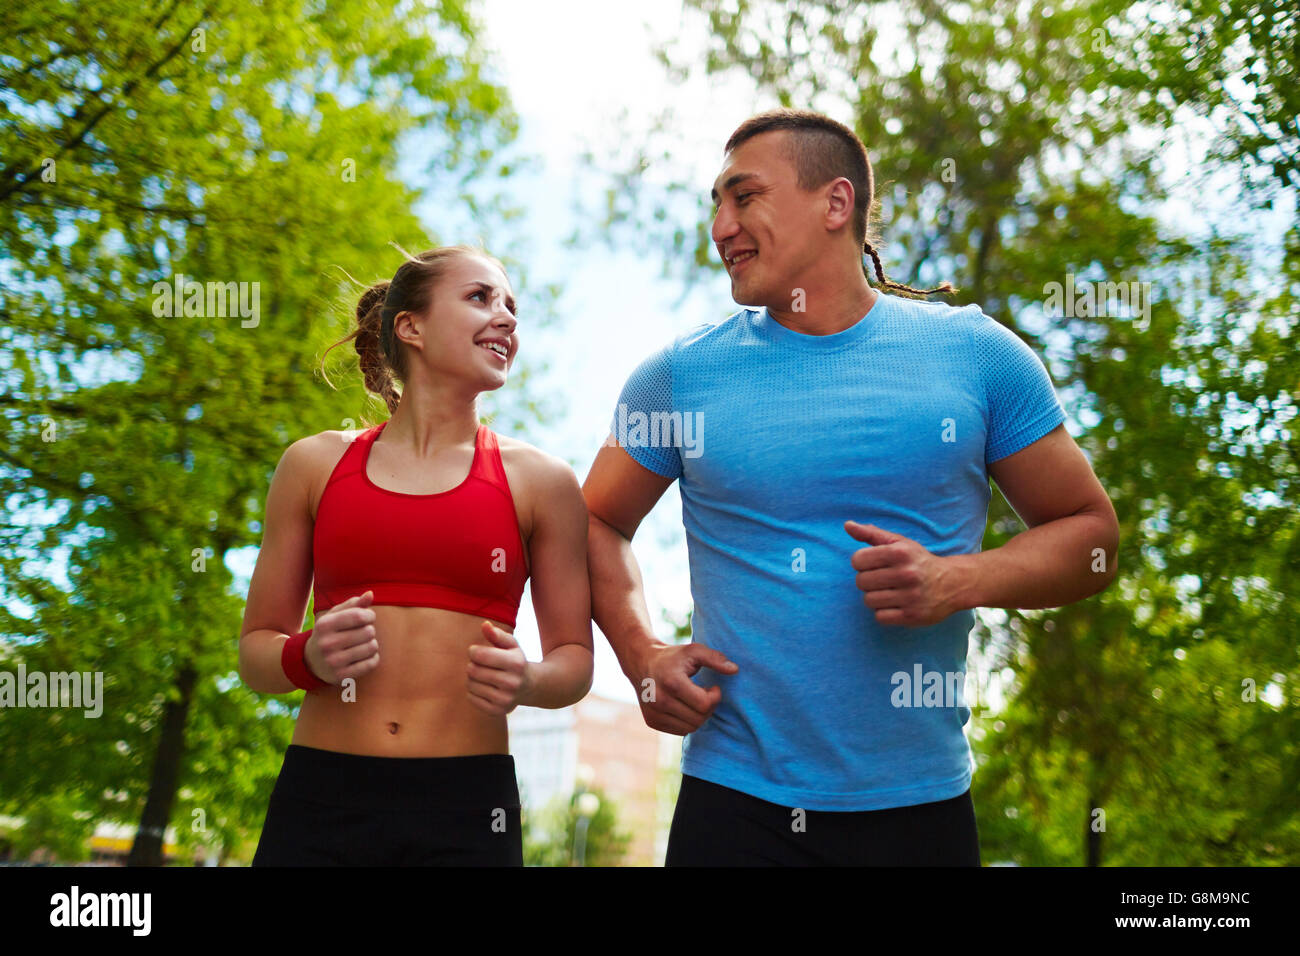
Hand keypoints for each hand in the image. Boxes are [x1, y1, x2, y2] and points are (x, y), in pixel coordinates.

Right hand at [305, 590, 379, 683]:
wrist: (310, 661)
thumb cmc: (328, 633)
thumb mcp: (335, 616)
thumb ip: (353, 604)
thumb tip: (370, 594)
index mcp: (325, 625)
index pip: (359, 616)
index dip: (370, 615)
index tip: (369, 617)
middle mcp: (327, 644)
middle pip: (368, 632)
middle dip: (370, 630)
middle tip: (362, 633)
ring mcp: (334, 662)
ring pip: (372, 647)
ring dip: (372, 644)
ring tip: (363, 644)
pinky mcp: (341, 676)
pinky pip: (371, 664)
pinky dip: (373, 658)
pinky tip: (364, 656)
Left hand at [466, 620, 530, 714]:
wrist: (531, 686)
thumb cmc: (515, 661)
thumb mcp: (511, 645)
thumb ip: (497, 634)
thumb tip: (484, 624)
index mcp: (516, 663)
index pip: (480, 655)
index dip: (473, 651)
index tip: (477, 651)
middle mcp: (512, 683)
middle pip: (473, 670)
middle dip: (472, 664)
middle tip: (480, 664)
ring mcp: (505, 699)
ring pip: (470, 684)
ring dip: (472, 678)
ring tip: (483, 675)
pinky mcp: (497, 711)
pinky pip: (470, 698)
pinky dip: (473, 691)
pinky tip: (484, 687)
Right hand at [632, 641, 738, 735]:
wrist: (642, 663)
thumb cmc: (673, 657)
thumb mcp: (694, 651)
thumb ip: (715, 658)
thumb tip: (735, 670)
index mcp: (672, 682)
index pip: (705, 704)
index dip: (715, 697)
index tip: (712, 687)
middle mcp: (660, 700)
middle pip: (699, 718)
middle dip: (708, 707)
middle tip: (704, 693)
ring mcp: (654, 713)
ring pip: (691, 727)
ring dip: (699, 715)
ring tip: (694, 699)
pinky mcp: (652, 722)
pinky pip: (681, 731)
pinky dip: (687, 721)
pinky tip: (684, 706)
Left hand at [846, 521, 962, 626]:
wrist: (953, 583)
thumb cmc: (918, 561)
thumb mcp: (898, 543)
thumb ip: (871, 534)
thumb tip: (847, 525)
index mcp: (900, 553)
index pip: (857, 560)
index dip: (861, 563)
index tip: (873, 564)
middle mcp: (906, 574)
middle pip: (861, 582)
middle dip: (868, 580)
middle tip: (883, 579)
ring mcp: (910, 596)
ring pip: (869, 600)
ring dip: (875, 597)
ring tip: (889, 592)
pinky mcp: (912, 616)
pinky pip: (880, 617)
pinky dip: (884, 612)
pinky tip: (896, 604)